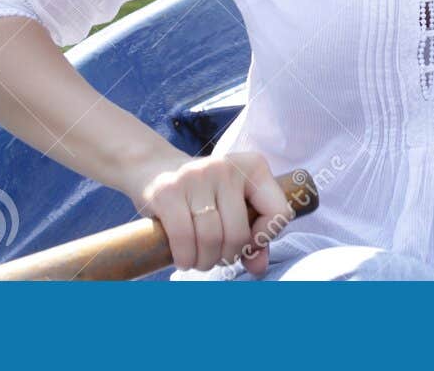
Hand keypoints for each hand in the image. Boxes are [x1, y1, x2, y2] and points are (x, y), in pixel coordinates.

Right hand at [126, 151, 290, 276]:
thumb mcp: (234, 206)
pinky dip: (186, 258)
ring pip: (211, 239)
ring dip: (205, 262)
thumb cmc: (204, 194)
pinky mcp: (168, 190)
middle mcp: (226, 166)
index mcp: (253, 166)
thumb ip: (253, 237)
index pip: (278, 212)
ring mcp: (196, 176)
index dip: (263, 238)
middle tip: (217, 257)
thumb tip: (259, 268)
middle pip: (238, 234)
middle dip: (227, 257)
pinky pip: (184, 239)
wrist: (155, 168)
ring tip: (200, 259)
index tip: (247, 242)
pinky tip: (184, 259)